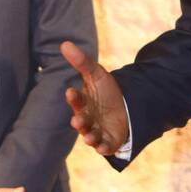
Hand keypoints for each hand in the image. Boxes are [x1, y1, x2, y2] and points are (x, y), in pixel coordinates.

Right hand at [61, 40, 128, 154]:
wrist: (126, 106)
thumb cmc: (106, 91)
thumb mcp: (96, 74)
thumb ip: (82, 61)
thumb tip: (65, 43)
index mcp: (83, 103)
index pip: (77, 100)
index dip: (74, 97)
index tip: (71, 91)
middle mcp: (87, 119)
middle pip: (82, 120)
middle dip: (79, 121)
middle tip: (77, 120)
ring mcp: (97, 131)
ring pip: (91, 136)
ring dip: (89, 137)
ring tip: (89, 137)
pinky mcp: (108, 141)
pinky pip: (104, 146)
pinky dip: (103, 148)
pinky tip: (103, 148)